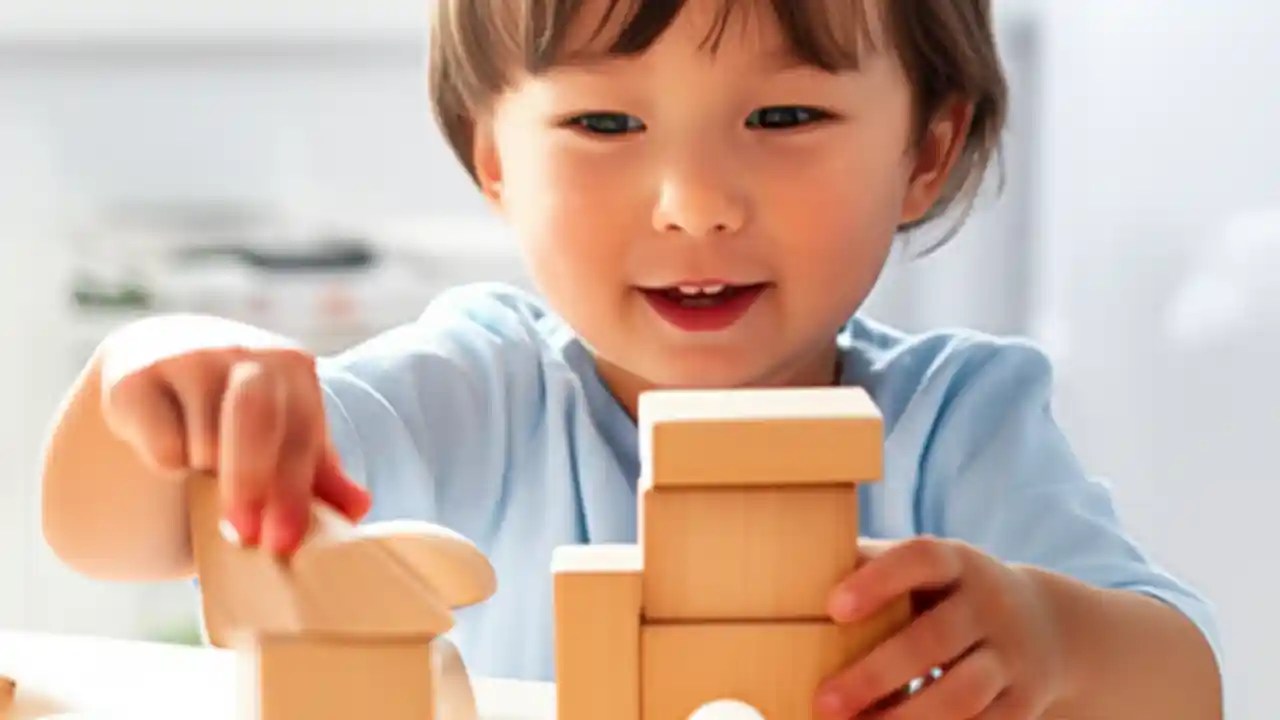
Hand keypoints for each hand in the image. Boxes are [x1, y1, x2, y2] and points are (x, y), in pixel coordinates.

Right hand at [102, 335, 370, 556]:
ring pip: (203, 443)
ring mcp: (188, 358)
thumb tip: (358, 508)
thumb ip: (321, 475)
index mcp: (292, 367)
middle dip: (250, 482)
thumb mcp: (287, 434)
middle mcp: (243, 352)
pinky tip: (171, 446)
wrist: (167, 359)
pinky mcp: (136, 377)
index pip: (300, 435)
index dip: (293, 491)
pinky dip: (168, 463)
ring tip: (207, 465)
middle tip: (242, 535)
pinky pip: (160, 444)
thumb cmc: (241, 413)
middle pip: (255, 421)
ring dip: (208, 475)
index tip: (282, 541)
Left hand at [815, 537, 1065, 718]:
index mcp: (958, 562)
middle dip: (876, 675)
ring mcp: (1013, 656)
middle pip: (934, 639)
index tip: (833, 608)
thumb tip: (794, 567)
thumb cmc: (949, 594)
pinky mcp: (1024, 703)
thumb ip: (870, 566)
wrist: (1048, 626)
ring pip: (963, 694)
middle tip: (824, 703)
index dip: (878, 581)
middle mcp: (990, 605)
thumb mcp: (924, 571)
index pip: (920, 559)